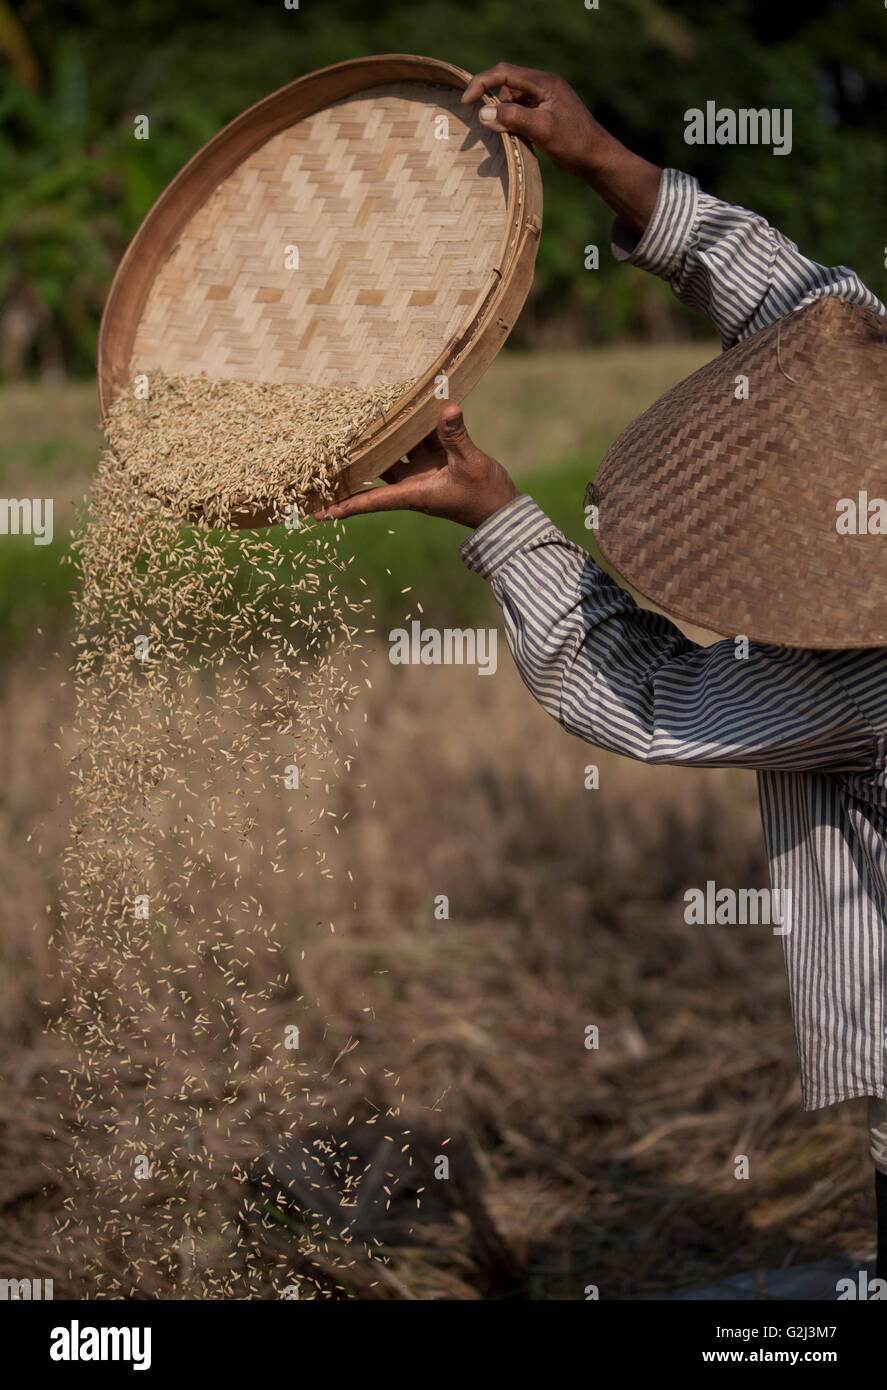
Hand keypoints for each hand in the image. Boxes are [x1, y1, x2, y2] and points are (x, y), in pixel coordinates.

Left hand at [313, 404, 518, 529]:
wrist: (503, 507)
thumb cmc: (484, 496)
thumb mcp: (469, 464)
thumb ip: (456, 437)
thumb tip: (447, 408)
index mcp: (413, 493)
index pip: (372, 501)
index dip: (345, 506)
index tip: (319, 514)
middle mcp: (412, 483)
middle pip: (376, 469)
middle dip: (357, 456)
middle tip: (330, 442)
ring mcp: (423, 471)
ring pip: (396, 449)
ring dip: (386, 432)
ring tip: (367, 409)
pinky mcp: (437, 461)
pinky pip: (419, 441)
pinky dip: (414, 426)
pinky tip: (408, 403)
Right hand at [462, 62, 610, 180]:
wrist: (597, 159)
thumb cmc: (574, 143)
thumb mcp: (542, 129)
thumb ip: (513, 117)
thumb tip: (483, 112)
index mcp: (544, 82)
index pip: (504, 73)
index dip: (482, 83)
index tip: (466, 101)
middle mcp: (544, 86)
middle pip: (506, 85)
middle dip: (493, 103)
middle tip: (488, 126)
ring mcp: (544, 100)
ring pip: (512, 100)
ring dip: (504, 116)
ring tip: (509, 137)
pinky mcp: (545, 114)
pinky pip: (520, 112)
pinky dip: (512, 123)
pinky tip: (517, 139)